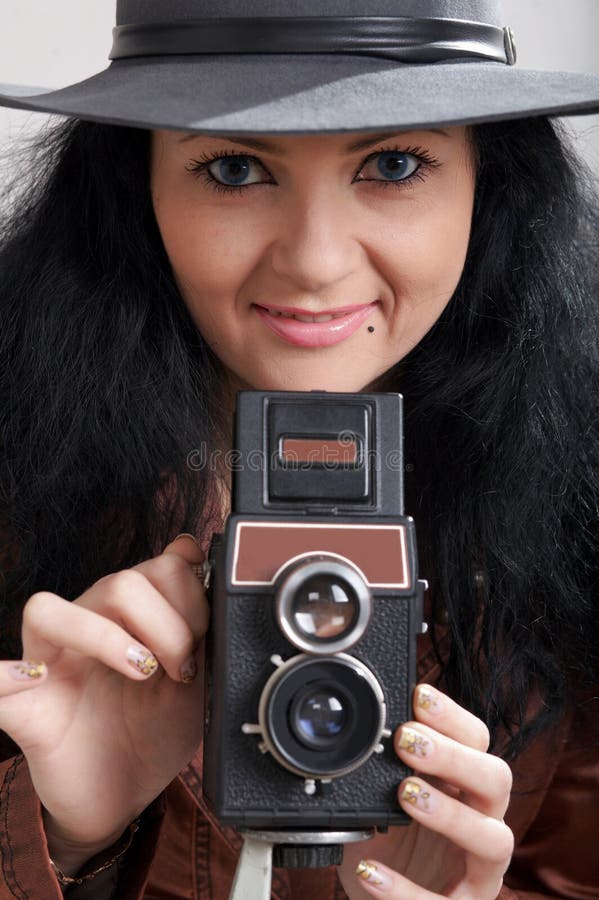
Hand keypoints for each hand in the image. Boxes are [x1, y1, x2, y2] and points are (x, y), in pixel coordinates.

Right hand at [0, 534, 207, 872]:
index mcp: (128, 617)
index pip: (158, 567)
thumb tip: (192, 550)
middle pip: (119, 583)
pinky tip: (33, 679)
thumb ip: (195, 620)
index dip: (192, 596)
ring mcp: (49, 667)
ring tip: (142, 672)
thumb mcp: (193, 676)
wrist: (124, 798)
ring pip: (48, 610)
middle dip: (169, 623)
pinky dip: (5, 677)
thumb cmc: (152, 731)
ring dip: (105, 636)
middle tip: (182, 669)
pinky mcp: (24, 713)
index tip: (206, 640)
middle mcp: (85, 629)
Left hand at [337, 685, 513, 898]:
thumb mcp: (380, 795)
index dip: (451, 715)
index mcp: (465, 783)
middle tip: (406, 740)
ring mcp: (480, 868)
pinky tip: (370, 871)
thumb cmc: (388, 839)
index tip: (417, 695)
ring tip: (404, 795)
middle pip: (497, 778)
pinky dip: (405, 891)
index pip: (476, 739)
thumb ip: (378, 764)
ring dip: (451, 814)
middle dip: (454, 756)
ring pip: (494, 839)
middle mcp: (482, 819)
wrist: (380, 897)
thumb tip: (350, 724)